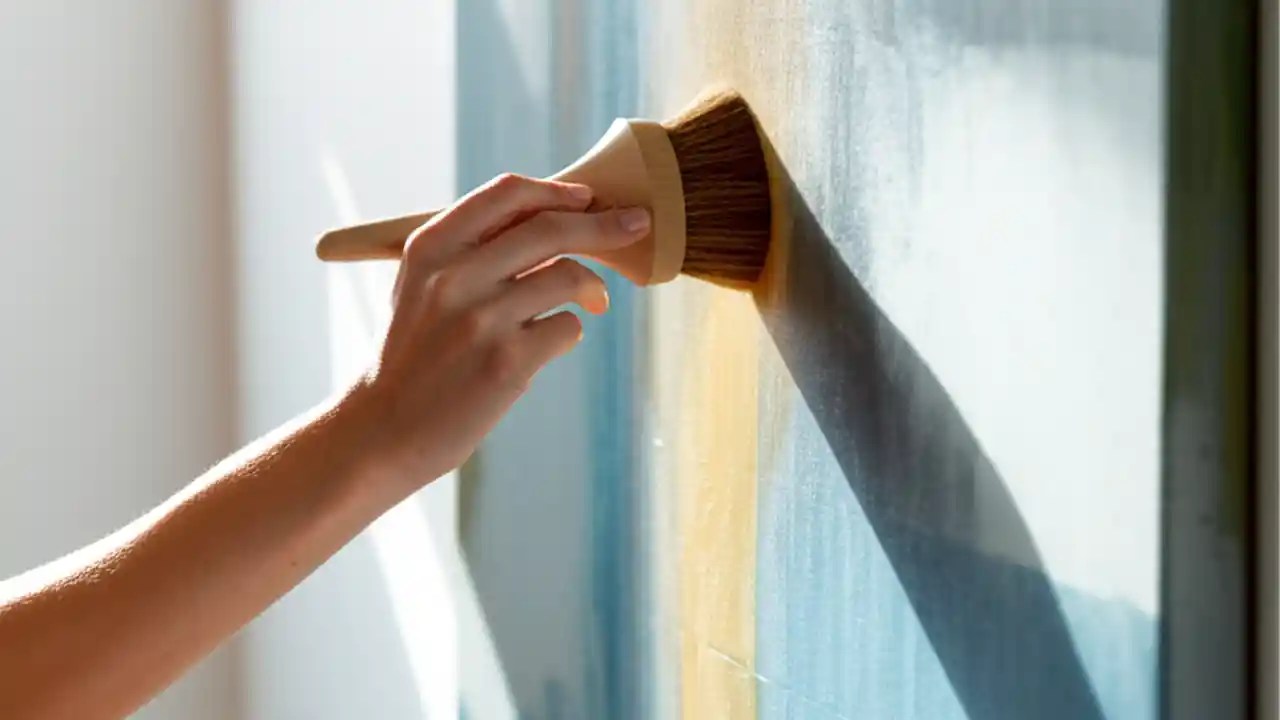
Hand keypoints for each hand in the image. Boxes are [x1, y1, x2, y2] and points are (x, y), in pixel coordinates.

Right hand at [352, 173, 649, 489]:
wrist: (384, 430)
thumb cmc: (414, 355)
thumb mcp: (421, 286)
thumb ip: (473, 249)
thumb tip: (555, 214)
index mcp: (430, 247)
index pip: (506, 194)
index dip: (556, 191)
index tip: (586, 198)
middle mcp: (455, 276)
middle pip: (550, 227)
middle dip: (604, 224)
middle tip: (637, 224)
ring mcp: (482, 319)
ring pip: (570, 276)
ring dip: (591, 288)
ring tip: (591, 302)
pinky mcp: (507, 362)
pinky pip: (568, 327)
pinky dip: (569, 333)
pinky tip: (546, 347)